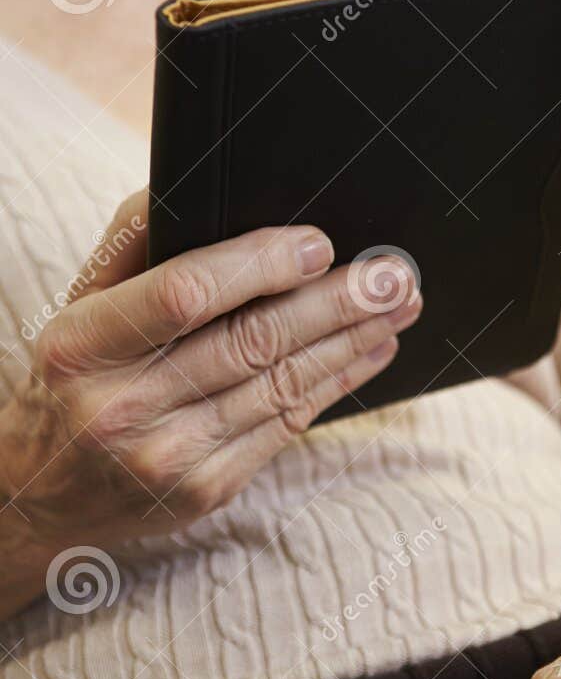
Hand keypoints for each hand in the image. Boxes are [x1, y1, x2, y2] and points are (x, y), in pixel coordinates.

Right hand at [0, 189, 421, 583]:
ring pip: (282, 385)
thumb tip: (200, 187)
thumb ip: (136, 241)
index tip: (318, 243)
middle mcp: (120, 408)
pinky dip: (338, 382)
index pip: (184, 295)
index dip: (260, 265)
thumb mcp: (81, 301)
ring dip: (353, 340)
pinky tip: (372, 350)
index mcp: (83, 346)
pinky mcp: (206, 489)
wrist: (43, 491)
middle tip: (393, 273)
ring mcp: (167, 458)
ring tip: (399, 303)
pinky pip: (287, 425)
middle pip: (251, 342)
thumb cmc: (77, 372)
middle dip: (335, 302)